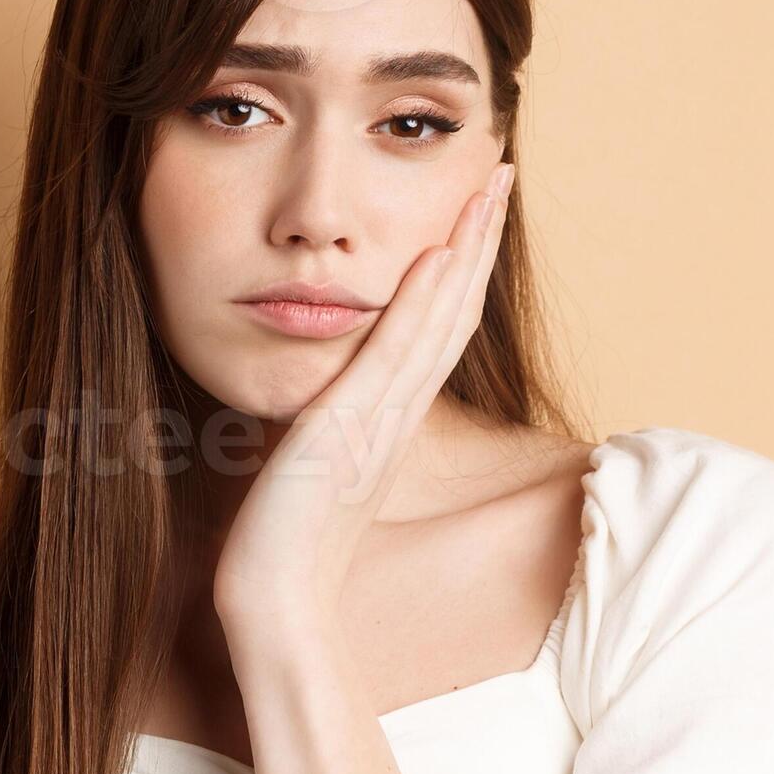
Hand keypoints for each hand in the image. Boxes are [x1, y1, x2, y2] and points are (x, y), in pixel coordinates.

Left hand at [208, 165, 511, 659]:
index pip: (438, 326)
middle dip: (479, 236)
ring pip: (439, 318)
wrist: (272, 603)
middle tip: (501, 171)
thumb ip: (321, 427)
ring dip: (466, 247)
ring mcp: (382, 420)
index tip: (475, 208)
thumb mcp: (307, 466)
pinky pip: (396, 353)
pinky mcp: (352, 429)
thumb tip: (310, 401)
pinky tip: (436, 252)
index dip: (462, 264)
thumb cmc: (279, 546)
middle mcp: (399, 413)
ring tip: (487, 187)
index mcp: (392, 418)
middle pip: (455, 309)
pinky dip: (421, 302)